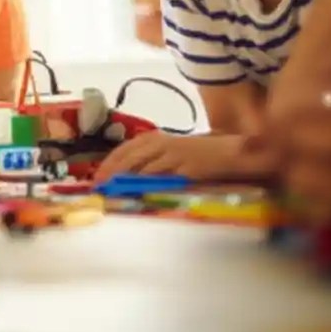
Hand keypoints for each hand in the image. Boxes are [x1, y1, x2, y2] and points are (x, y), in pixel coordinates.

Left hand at [93, 133, 260, 181]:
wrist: (232, 152)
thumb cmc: (203, 154)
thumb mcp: (174, 153)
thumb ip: (154, 162)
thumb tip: (130, 177)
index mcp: (157, 139)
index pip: (125, 149)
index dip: (109, 163)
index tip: (97, 178)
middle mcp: (162, 143)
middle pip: (129, 157)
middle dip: (111, 172)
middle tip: (98, 187)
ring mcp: (175, 154)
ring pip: (142, 167)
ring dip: (125, 179)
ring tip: (112, 192)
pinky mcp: (187, 167)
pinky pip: (163, 176)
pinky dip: (148, 184)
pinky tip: (138, 192)